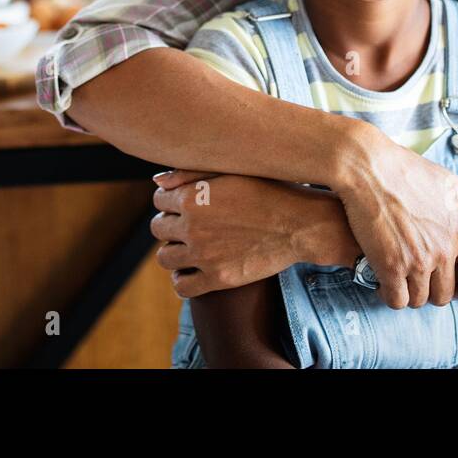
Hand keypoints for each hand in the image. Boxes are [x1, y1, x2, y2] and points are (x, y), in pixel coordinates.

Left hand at [150, 171, 332, 298]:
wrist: (300, 223)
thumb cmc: (269, 190)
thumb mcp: (231, 171)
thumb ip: (189, 173)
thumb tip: (156, 183)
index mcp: (192, 197)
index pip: (159, 199)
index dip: (171, 200)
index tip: (186, 203)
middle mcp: (193, 227)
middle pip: (158, 228)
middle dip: (170, 224)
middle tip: (190, 224)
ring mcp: (204, 255)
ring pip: (164, 258)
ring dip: (174, 251)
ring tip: (190, 246)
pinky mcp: (218, 279)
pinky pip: (182, 286)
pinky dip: (183, 279)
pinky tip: (195, 269)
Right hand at [335, 134, 457, 309]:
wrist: (367, 168)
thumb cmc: (405, 170)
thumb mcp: (446, 181)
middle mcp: (443, 251)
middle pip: (445, 296)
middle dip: (432, 291)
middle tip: (418, 279)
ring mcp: (416, 261)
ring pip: (420, 300)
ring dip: (409, 293)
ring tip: (399, 279)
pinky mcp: (390, 265)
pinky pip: (396, 300)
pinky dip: (389, 295)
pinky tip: (382, 280)